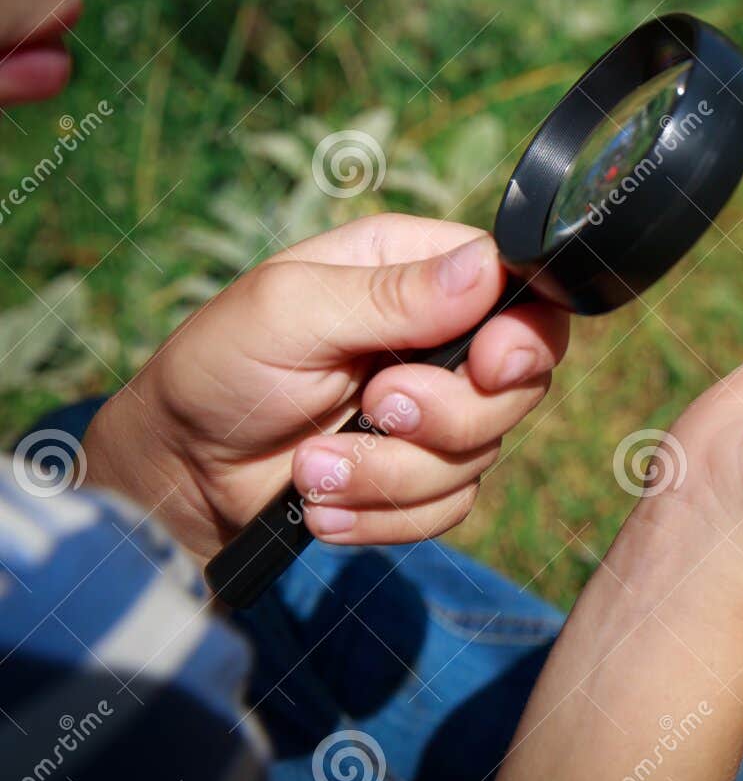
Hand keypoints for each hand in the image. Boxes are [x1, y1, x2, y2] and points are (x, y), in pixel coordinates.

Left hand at [84, 213, 568, 559]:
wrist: (180, 472)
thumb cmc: (220, 367)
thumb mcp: (292, 310)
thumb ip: (392, 293)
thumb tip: (488, 267)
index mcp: (418, 270)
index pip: (521, 290)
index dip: (524, 333)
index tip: (487, 366)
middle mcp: (440, 336)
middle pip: (520, 382)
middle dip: (448, 414)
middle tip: (374, 406)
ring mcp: (436, 411)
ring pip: (482, 453)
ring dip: (391, 473)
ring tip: (313, 466)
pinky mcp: (422, 476)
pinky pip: (449, 506)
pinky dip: (382, 514)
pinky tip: (322, 502)